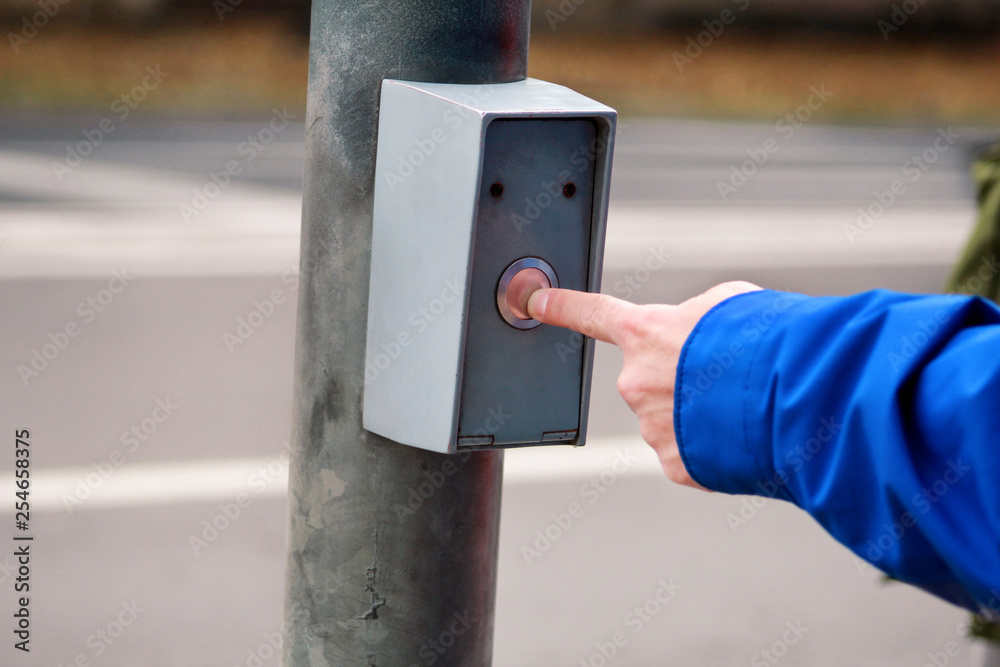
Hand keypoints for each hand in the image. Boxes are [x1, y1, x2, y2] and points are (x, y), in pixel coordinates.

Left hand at [527, 281, 761, 488]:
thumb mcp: (728, 303)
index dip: (562, 307)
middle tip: (725, 377)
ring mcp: (652, 425)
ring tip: (739, 405)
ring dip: (700, 412)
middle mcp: (637, 380)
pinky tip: (737, 433)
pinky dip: (712, 444)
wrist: (790, 399)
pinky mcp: (674, 463)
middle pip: (651, 378)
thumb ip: (693, 320)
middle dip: (682, 378)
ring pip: (673, 416)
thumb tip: (693, 338)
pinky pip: (689, 451)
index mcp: (646, 332)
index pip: (593, 314)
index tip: (535, 301)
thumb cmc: (763, 342)